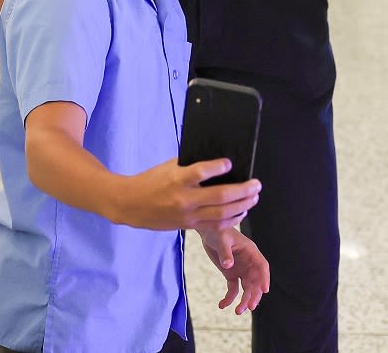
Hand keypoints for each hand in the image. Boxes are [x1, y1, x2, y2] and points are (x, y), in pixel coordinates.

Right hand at [117, 159, 260, 230]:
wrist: (130, 204)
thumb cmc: (152, 180)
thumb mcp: (169, 167)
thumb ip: (191, 166)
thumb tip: (218, 161)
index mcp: (177, 179)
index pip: (201, 172)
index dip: (218, 167)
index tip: (230, 163)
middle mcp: (183, 199)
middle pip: (220, 197)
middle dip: (243, 191)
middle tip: (256, 184)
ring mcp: (187, 215)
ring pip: (222, 214)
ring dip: (242, 206)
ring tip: (254, 197)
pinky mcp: (188, 226)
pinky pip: (215, 225)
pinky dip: (232, 219)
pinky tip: (242, 211)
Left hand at [197, 227, 269, 314]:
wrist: (208, 231)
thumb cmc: (218, 231)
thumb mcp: (222, 240)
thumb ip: (225, 252)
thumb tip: (228, 265)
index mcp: (251, 252)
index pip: (262, 266)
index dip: (265, 278)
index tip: (265, 290)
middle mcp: (249, 263)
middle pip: (256, 281)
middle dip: (254, 295)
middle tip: (249, 307)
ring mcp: (241, 270)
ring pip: (246, 288)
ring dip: (244, 300)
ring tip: (237, 312)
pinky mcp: (231, 275)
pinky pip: (233, 289)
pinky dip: (229, 298)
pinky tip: (222, 305)